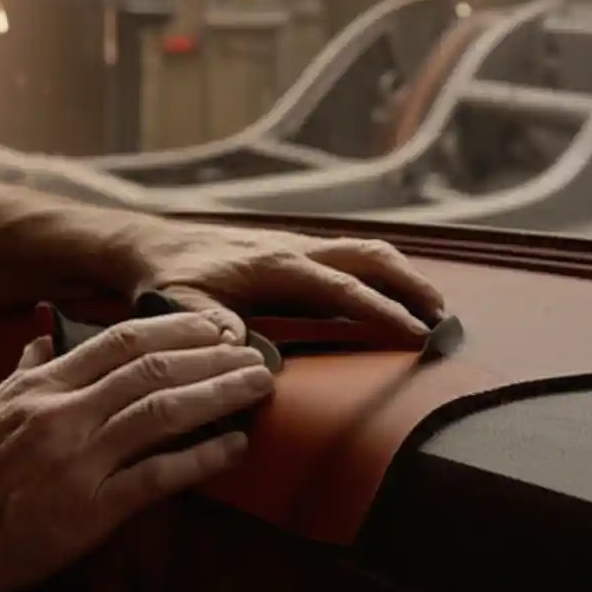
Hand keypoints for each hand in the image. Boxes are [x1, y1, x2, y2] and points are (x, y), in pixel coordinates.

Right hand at [0, 312, 272, 591]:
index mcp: (36, 388)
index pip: (118, 341)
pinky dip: (201, 459)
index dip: (173, 327)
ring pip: (162, 411)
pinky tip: (234, 446)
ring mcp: (76, 461)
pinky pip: (156, 478)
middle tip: (251, 348)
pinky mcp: (86, 512)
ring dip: (218, 394)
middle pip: (152, 368)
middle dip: (209, 353)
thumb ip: (19, 375)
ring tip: (257, 383)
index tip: (209, 323)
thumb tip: (42, 343)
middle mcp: (61, 414)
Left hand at [127, 222, 443, 342]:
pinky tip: (390, 294)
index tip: (416, 335)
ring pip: (363, 251)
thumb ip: (208, 323)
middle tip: (442, 317)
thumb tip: (243, 348)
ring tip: (431, 307)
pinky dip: (377, 272)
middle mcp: (293, 248)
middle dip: (410, 285)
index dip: (382, 311)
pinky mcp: (290, 251)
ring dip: (401, 275)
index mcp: (275, 265)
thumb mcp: (176, 303)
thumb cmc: (164, 277)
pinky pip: (345, 256)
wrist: (150, 243)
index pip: (343, 288)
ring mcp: (294, 246)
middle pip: (369, 257)